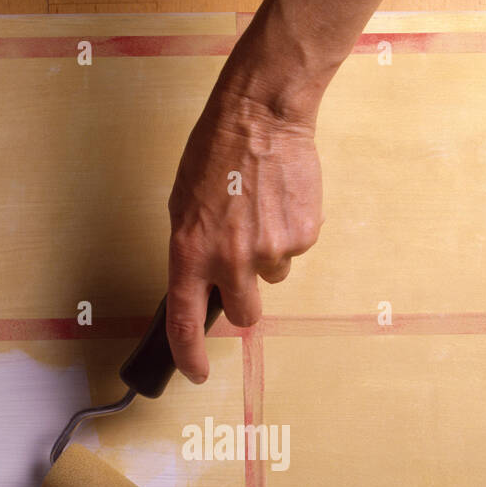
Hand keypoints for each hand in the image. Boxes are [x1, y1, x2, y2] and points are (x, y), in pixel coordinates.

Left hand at [165, 84, 323, 381]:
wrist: (261, 116)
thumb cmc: (216, 153)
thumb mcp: (183, 205)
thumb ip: (192, 252)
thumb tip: (202, 286)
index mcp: (190, 253)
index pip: (184, 322)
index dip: (189, 355)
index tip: (196, 371)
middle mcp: (229, 261)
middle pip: (243, 313)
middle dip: (243, 298)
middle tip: (242, 263)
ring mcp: (269, 252)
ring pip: (271, 277)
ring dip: (266, 255)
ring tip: (259, 210)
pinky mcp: (301, 238)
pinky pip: (294, 252)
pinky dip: (288, 233)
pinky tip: (279, 201)